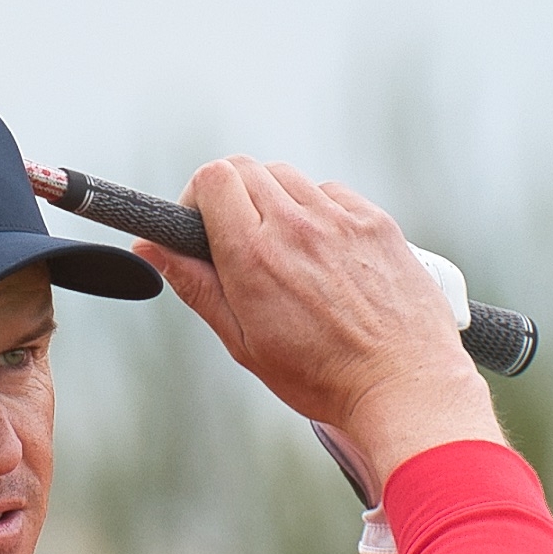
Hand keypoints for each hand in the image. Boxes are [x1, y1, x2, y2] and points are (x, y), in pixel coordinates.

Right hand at [136, 157, 503, 489]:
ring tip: (284, 251)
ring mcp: (341, 219)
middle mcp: (297, 226)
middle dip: (230, 196)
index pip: (213, 178)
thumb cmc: (320, 375)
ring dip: (274, 201)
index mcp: (255, 256)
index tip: (201, 226)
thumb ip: (195, 286)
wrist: (403, 384)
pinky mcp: (375, 221)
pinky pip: (331, 192)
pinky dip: (317, 210)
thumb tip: (149, 247)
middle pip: (246, 169)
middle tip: (237, 240)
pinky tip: (323, 253)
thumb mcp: (243, 341)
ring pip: (288, 177)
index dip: (198, 196)